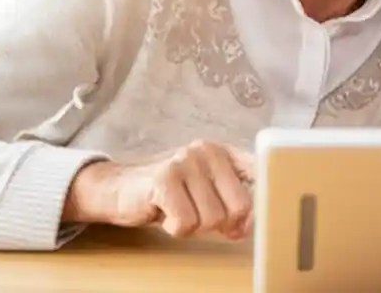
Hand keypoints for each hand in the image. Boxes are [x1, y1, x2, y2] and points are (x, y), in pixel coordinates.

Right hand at [63, 139, 255, 239]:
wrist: (117, 187)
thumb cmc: (168, 192)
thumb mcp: (204, 191)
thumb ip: (230, 204)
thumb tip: (246, 228)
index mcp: (223, 152)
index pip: (261, 171)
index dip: (263, 201)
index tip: (255, 219)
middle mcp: (208, 151)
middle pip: (241, 206)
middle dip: (223, 224)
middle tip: (200, 219)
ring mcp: (185, 162)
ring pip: (213, 219)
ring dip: (195, 227)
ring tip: (178, 212)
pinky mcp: (164, 179)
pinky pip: (186, 223)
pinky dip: (176, 229)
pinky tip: (164, 214)